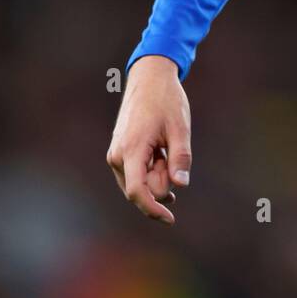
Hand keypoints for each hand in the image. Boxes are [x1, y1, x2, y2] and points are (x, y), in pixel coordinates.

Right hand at [106, 55, 191, 224]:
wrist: (149, 78)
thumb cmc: (166, 101)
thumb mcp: (180, 128)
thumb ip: (181, 157)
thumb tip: (181, 185)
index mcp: (131, 150)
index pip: (137, 192)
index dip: (153, 209)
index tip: (170, 219)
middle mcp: (117, 156)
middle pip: (142, 189)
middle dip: (162, 180)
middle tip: (171, 150)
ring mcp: (115, 155)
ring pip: (140, 182)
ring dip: (158, 173)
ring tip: (166, 147)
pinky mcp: (118, 153)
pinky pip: (136, 173)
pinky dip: (152, 169)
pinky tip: (162, 153)